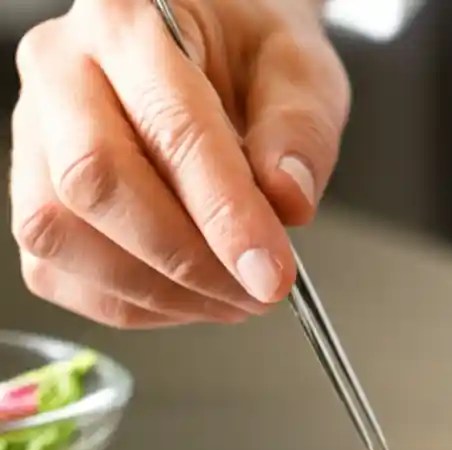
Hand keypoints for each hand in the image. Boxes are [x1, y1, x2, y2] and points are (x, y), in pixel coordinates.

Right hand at [9, 0, 348, 327]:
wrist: (215, 41)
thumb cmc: (250, 50)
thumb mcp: (301, 68)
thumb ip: (300, 129)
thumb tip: (288, 201)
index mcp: (128, 21)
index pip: (169, 129)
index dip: (223, 212)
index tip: (271, 270)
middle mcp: (62, 71)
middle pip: (94, 183)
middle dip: (186, 259)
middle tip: (261, 289)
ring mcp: (34, 133)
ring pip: (60, 235)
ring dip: (158, 290)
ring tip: (236, 295)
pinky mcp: (34, 191)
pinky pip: (57, 271)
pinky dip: (131, 303)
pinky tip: (193, 296)